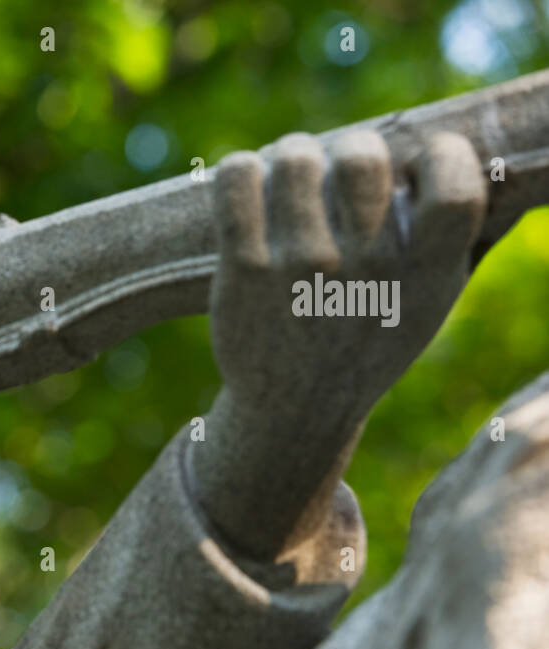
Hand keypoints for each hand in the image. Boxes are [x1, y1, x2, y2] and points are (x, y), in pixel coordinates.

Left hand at [193, 130, 485, 560]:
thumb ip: (457, 240)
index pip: (455, 185)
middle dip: (350, 148)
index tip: (418, 164)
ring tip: (291, 175)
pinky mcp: (244, 269)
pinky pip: (237, 177)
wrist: (294, 406)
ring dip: (292, 153)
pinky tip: (250, 185)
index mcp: (423, 273)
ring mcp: (299, 268)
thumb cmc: (369, 339)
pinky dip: (242, 168)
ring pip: (295, 156)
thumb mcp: (428, 303)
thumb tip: (505, 169)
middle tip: (337, 168)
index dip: (440, 154)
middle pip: (361, 155)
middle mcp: (363, 270)